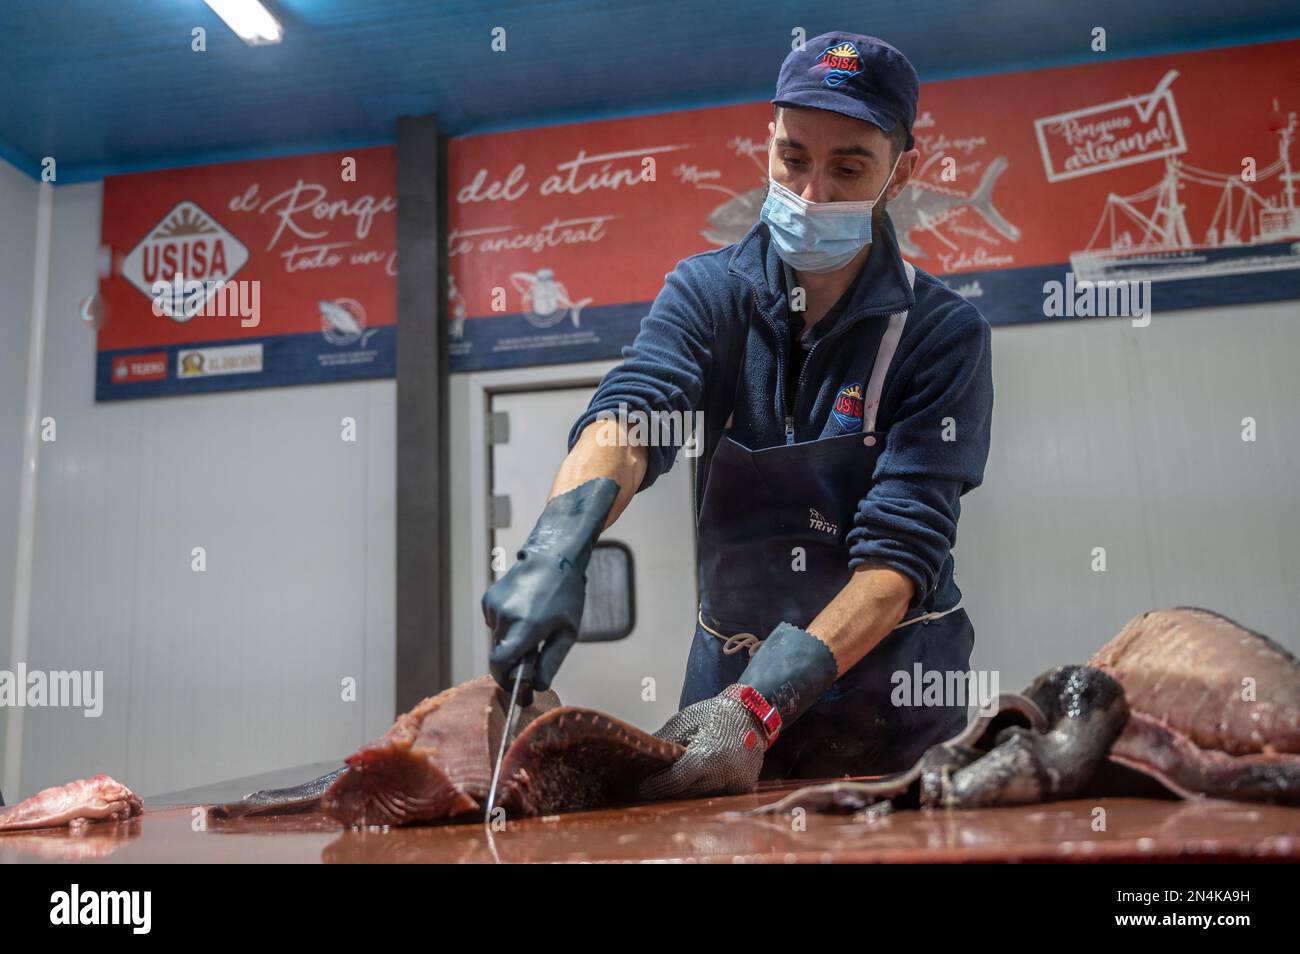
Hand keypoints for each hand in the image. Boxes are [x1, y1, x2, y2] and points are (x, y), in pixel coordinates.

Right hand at [482, 477, 618, 692]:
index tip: (516, 686)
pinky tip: (523, 609)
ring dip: (512, 638)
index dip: (505, 680)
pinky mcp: (489, 599)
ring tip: (534, 621)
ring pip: (498, 638)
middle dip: (515, 658)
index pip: (500, 664)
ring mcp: (494, 607)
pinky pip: (495, 622)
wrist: (553, 556)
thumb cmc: (565, 593)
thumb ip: (551, 661)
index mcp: (525, 627)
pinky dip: (506, 623)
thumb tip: (538, 685)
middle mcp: (505, 617)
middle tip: (537, 649)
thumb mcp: (567, 631)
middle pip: (501, 653)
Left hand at [638, 686, 767, 798]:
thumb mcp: (684, 721)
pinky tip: (691, 783)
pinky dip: (703, 790)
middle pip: (687, 792)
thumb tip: (643, 754)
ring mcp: (737, 783)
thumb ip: (664, 741)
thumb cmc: (713, 714)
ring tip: (667, 786)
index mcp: (709, 756)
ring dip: (685, 792)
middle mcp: (725, 774)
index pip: (677, 780)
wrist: (750, 714)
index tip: (643, 787)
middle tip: (650, 787)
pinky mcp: (744, 788)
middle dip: (668, 790)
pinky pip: (717, 794)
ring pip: (701, 796)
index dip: (658, 785)